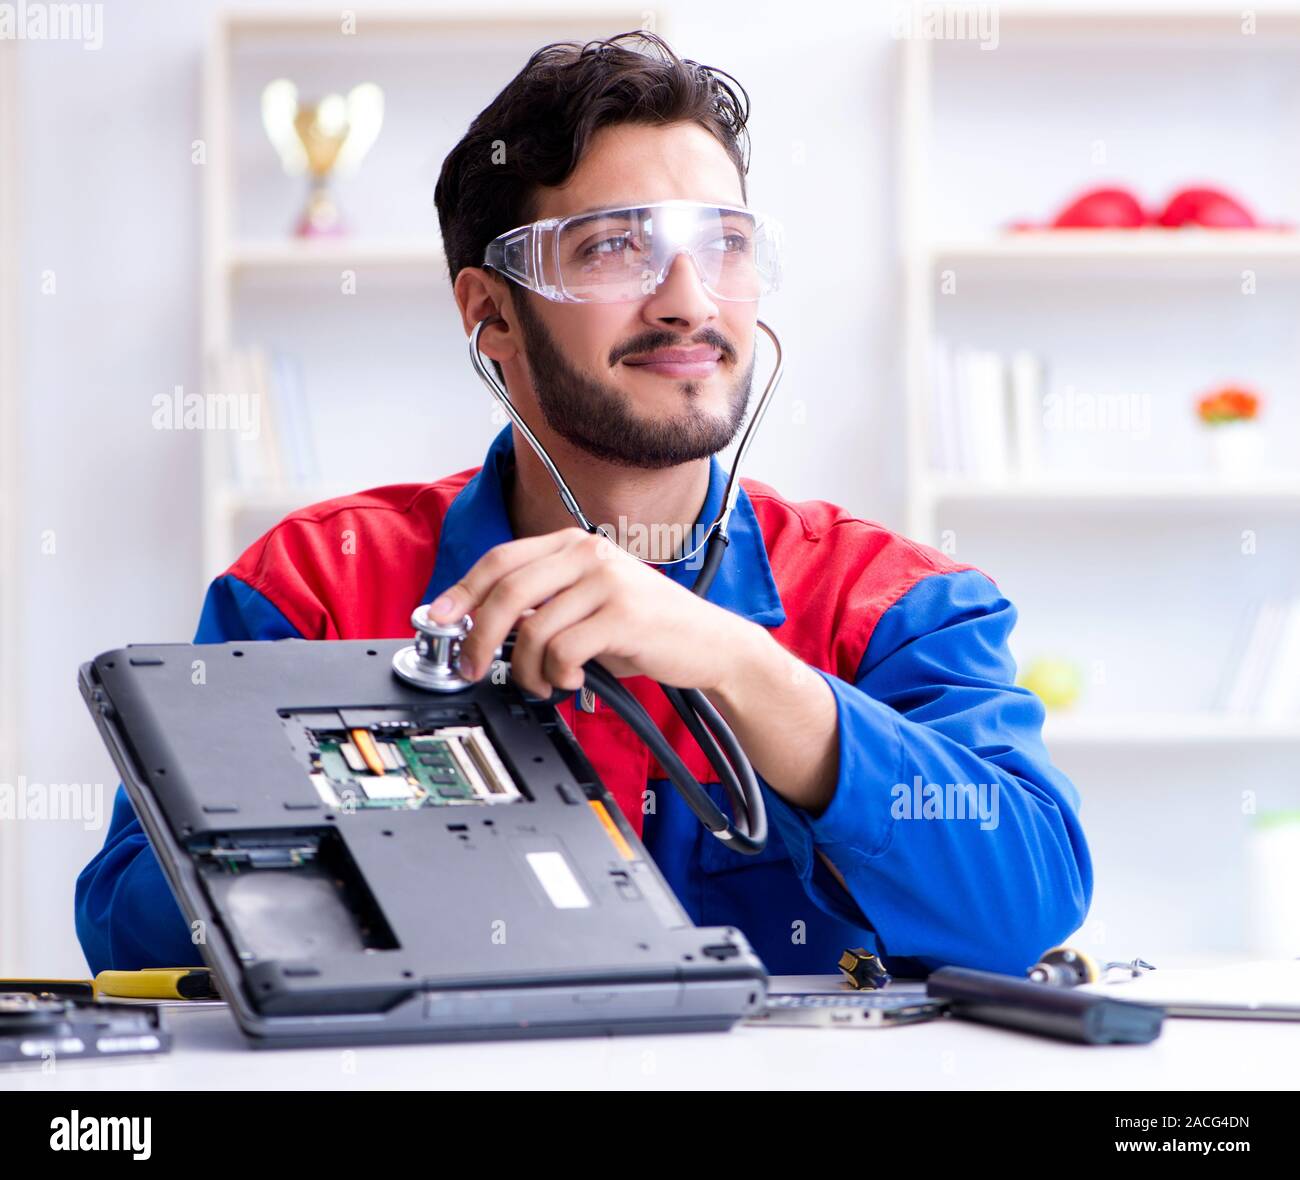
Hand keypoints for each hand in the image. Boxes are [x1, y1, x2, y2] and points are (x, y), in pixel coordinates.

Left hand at [425, 527, 759, 697]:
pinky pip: (563, 650)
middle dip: (478, 637)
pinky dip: (556, 676)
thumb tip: (482, 624)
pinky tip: (570, 681)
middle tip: (472, 667)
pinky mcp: (623, 615)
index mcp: (573, 545)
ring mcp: (607, 581)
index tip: (437, 618)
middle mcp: (588, 553)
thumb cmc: (645, 627)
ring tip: (542, 684)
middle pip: (505, 591)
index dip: (461, 590)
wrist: (709, 644)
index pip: (500, 559)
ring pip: (532, 628)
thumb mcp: (589, 603)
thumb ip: (542, 603)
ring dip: (526, 669)